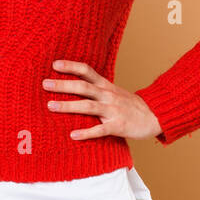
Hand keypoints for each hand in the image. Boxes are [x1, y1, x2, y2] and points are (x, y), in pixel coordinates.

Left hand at [42, 59, 162, 141]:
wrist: (155, 115)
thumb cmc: (129, 105)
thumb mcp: (113, 91)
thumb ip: (96, 88)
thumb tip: (72, 85)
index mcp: (106, 85)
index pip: (87, 71)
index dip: (71, 66)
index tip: (54, 65)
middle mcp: (108, 95)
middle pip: (83, 87)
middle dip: (63, 85)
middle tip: (45, 84)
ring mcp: (113, 110)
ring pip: (88, 106)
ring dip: (68, 106)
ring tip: (50, 106)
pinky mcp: (118, 126)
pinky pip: (100, 130)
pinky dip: (86, 132)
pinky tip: (73, 135)